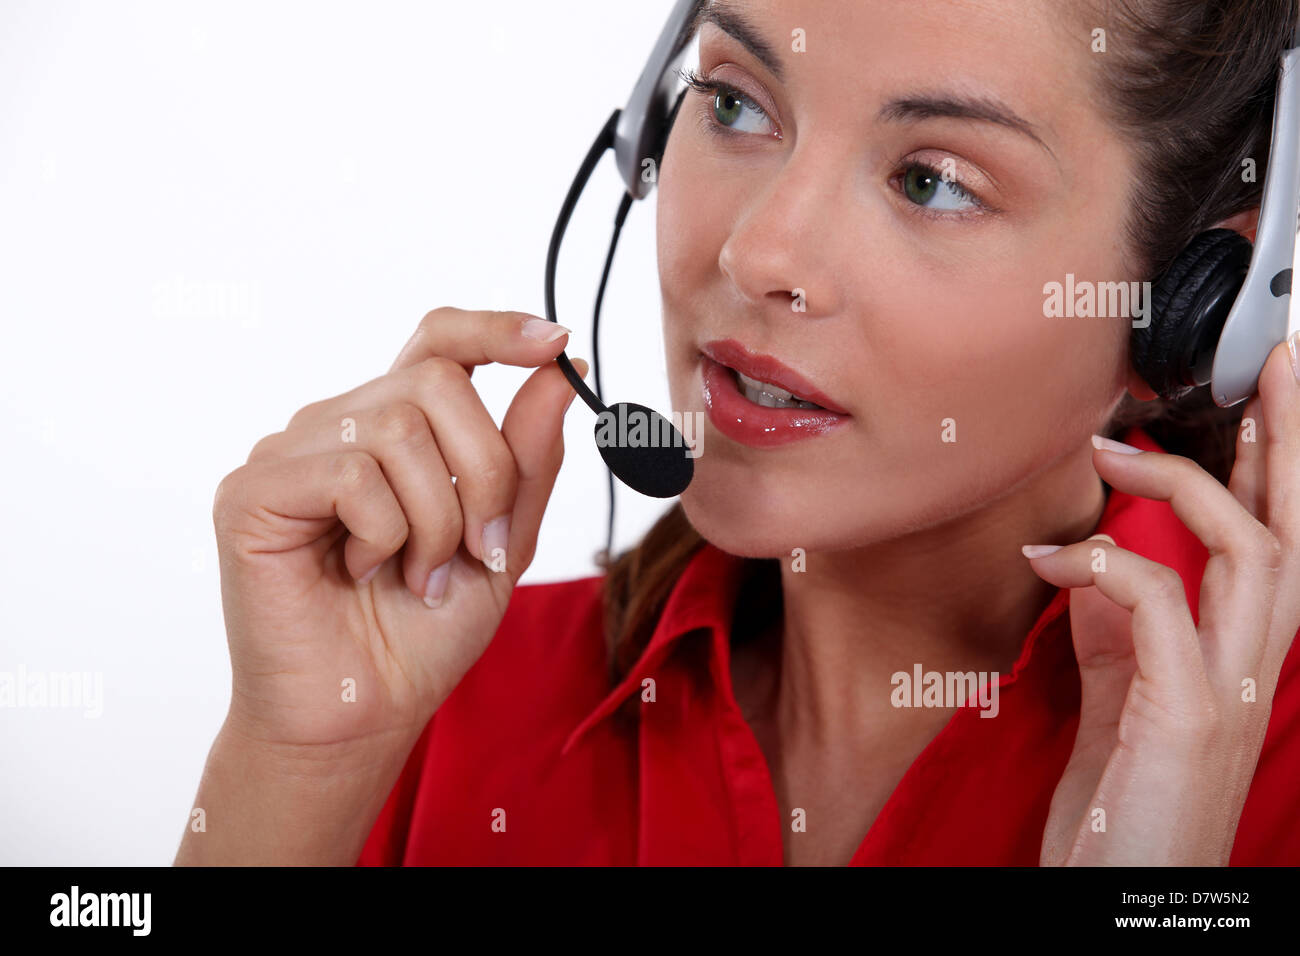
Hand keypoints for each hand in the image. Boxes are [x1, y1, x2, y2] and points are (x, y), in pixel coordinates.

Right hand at [211, 307, 585, 758]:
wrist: (363, 716)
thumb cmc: (422, 633)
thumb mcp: (502, 542)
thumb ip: (527, 459)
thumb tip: (563, 369)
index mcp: (395, 431)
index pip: (438, 342)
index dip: (496, 330)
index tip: (556, 342)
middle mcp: (339, 426)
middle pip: (438, 384)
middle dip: (487, 474)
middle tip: (479, 551)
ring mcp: (289, 454)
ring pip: (398, 429)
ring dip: (437, 519)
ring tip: (417, 575)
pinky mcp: (252, 493)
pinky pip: (351, 473)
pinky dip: (384, 534)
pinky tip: (361, 574)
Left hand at [1025, 335, 1299, 865]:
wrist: (1123, 898)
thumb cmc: (1122, 804)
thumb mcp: (1123, 697)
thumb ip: (1124, 626)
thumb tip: (1102, 556)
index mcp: (1239, 657)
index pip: (1275, 541)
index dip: (1276, 465)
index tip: (1262, 395)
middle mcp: (1254, 667)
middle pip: (1297, 529)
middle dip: (1291, 438)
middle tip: (1280, 357)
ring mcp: (1231, 689)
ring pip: (1257, 552)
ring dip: (1187, 483)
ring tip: (1114, 443)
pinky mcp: (1188, 712)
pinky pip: (1159, 603)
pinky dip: (1106, 561)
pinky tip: (1050, 553)